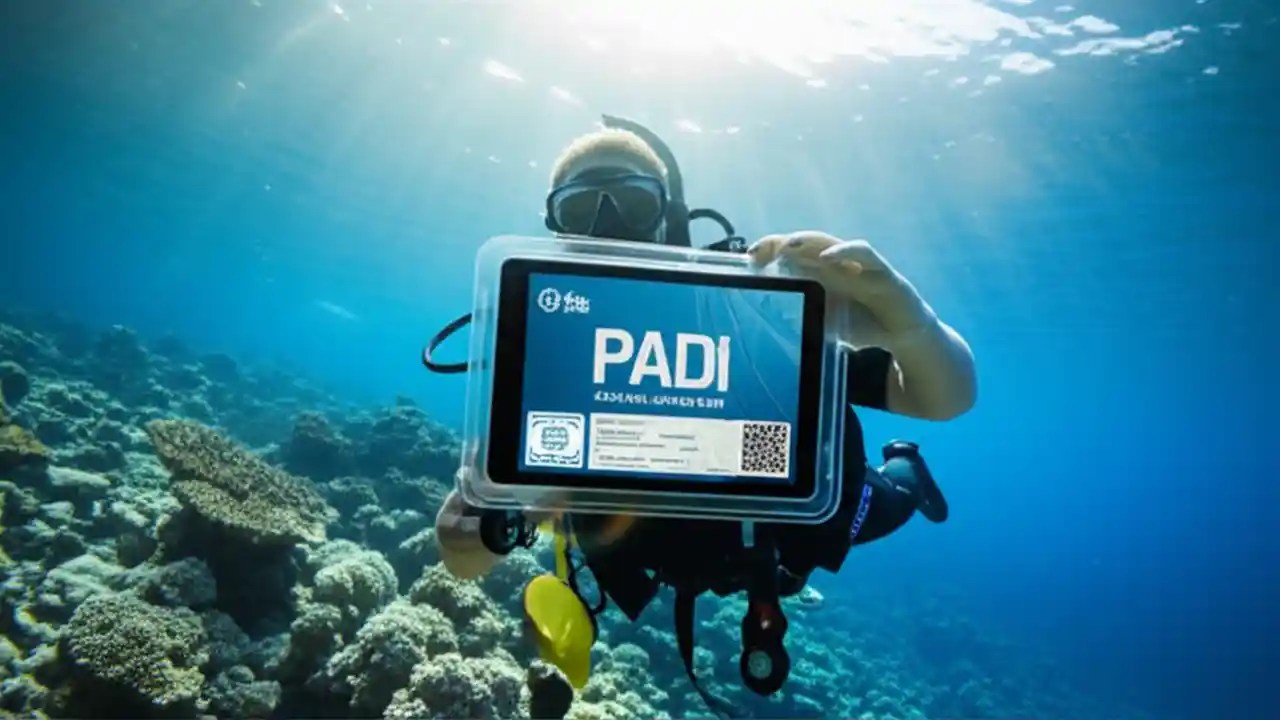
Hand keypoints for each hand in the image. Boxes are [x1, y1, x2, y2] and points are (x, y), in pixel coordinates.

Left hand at [748, 231, 933, 334]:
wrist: (905, 336)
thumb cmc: (863, 327)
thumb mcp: (828, 325)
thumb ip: (806, 321)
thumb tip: (770, 331)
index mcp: (823, 275)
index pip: (792, 255)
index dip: (770, 251)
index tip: (749, 257)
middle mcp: (839, 264)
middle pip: (806, 244)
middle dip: (781, 243)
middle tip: (758, 250)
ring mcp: (860, 264)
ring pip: (831, 243)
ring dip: (808, 240)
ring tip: (787, 245)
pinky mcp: (882, 271)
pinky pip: (864, 254)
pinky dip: (845, 251)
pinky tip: (828, 256)